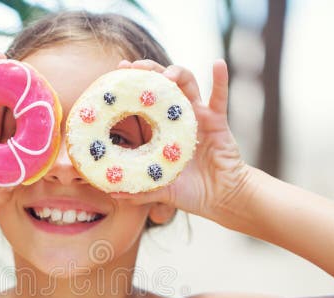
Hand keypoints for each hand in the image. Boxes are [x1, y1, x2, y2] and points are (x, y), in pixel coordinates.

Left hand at [108, 59, 253, 220]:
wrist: (221, 198)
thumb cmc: (190, 192)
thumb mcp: (161, 190)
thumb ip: (139, 191)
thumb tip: (113, 193)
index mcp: (161, 129)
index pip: (143, 100)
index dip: (130, 86)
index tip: (115, 73)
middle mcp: (177, 117)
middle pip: (162, 84)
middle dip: (148, 71)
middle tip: (134, 67)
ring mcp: (198, 115)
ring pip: (187, 84)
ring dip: (176, 73)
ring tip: (166, 75)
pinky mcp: (218, 120)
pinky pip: (220, 97)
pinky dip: (220, 79)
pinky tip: (218, 64)